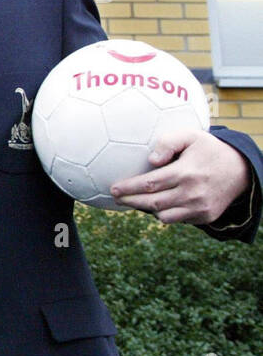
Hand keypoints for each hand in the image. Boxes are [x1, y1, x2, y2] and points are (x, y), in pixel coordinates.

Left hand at [111, 130, 250, 224]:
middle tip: (116, 197)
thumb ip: (169, 142)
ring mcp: (199, 207)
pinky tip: (157, 205)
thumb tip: (151, 160)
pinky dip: (165, 214)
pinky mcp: (204, 216)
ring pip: (163, 216)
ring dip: (146, 209)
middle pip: (152, 203)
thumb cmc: (209, 149)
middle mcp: (192, 193)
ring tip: (134, 200)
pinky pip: (177, 220)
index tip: (113, 189)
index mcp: (185, 173)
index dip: (128, 188)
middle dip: (130, 201)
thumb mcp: (191, 136)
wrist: (241, 170)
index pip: (149, 184)